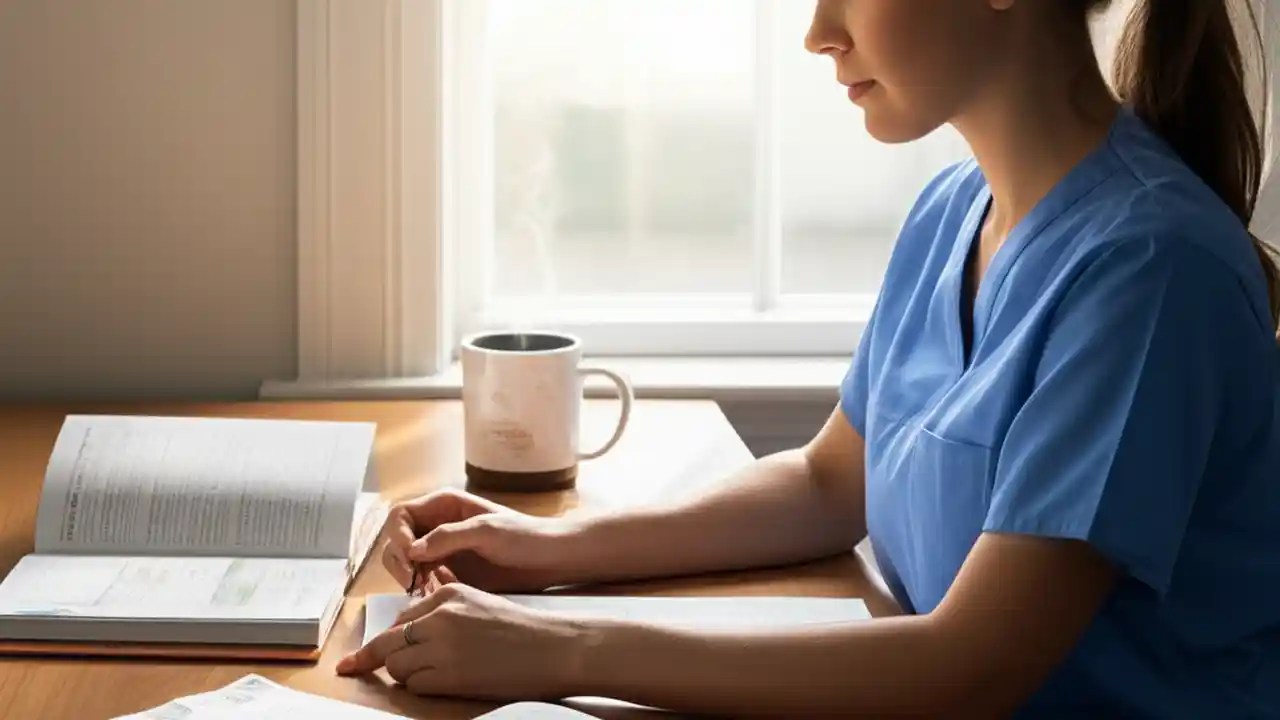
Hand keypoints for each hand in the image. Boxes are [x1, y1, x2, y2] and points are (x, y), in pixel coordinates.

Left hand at [336, 583, 588, 700]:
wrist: (553, 648)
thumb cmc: (521, 630)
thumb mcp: (478, 603)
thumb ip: (442, 611)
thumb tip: (407, 628)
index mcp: (448, 593)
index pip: (400, 619)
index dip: (385, 640)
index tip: (357, 657)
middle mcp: (440, 615)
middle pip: (389, 642)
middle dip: (374, 659)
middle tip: (351, 668)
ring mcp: (442, 644)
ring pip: (398, 665)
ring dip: (407, 675)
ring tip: (437, 675)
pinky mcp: (448, 673)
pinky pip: (415, 685)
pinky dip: (422, 688)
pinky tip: (445, 683)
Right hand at [380, 489, 580, 592]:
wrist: (550, 559)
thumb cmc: (525, 536)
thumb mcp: (487, 531)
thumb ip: (449, 537)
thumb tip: (413, 550)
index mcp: (444, 505)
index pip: (400, 515)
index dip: (399, 535)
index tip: (412, 557)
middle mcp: (437, 526)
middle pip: (396, 541)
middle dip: (400, 562)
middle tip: (415, 583)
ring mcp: (442, 551)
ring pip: (405, 564)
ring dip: (409, 579)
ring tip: (428, 592)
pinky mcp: (449, 573)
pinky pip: (422, 581)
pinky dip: (422, 590)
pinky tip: (438, 596)